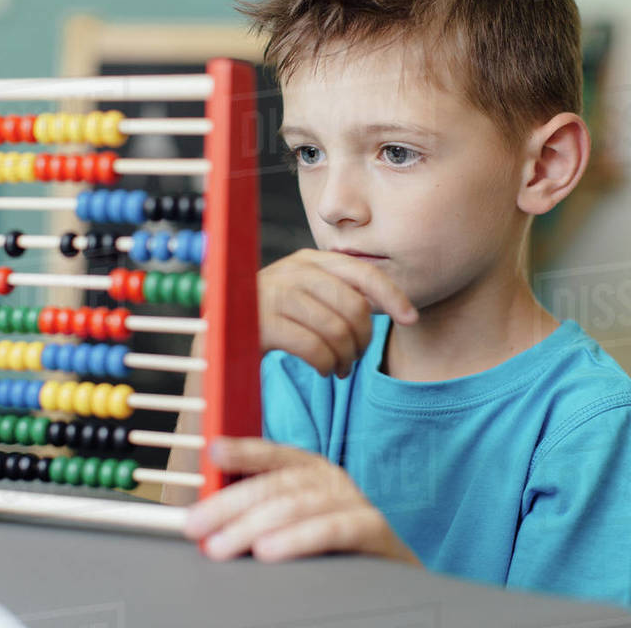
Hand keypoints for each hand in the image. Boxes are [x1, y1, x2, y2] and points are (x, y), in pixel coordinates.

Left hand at [183, 436, 421, 565]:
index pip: (274, 456)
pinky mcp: (374, 531)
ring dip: (255, 525)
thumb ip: (260, 517)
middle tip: (197, 525)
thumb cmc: (337, 552)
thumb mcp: (297, 526)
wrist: (394, 582)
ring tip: (223, 545)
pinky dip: (298, 539)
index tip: (213, 451)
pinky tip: (269, 550)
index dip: (244, 450)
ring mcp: (356, 502)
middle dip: (232, 504)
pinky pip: (334, 530)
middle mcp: (333, 481)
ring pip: (300, 505)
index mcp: (313, 473)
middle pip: (278, 483)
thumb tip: (209, 522)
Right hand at [259, 248, 417, 378]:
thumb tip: (391, 305)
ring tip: (340, 369)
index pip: (364, 272)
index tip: (411, 319)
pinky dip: (328, 365)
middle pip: (355, 306)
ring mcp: (275, 294)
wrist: (219, 336)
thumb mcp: (306, 296)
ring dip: (347, 358)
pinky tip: (325, 370)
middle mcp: (293, 270)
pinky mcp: (262, 323)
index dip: (393, 295)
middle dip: (364, 339)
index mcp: (310, 260)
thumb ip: (338, 293)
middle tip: (355, 358)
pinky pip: (315, 348)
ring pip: (337, 330)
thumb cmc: (272, 319)